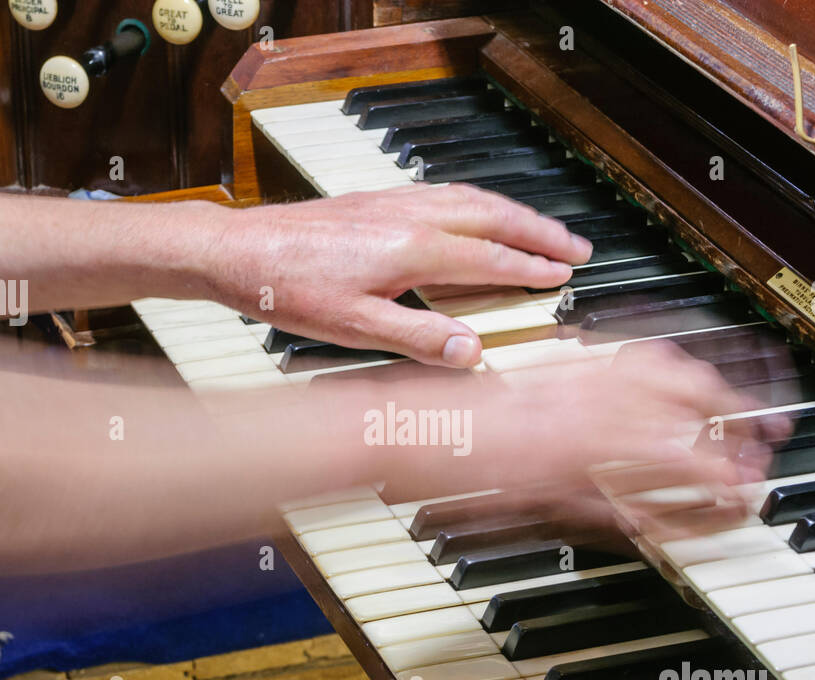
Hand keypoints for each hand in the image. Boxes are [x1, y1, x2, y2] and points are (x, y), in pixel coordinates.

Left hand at [195, 183, 592, 367]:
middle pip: (493, 217)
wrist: (238, 250)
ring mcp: (392, 203)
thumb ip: (418, 338)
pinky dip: (478, 201)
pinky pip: (444, 192)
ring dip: (513, 212)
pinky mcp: (374, 199)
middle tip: (576, 245)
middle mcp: (409, 217)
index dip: (530, 269)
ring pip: (470, 198)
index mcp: (412, 249)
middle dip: (540, 231)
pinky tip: (476, 212)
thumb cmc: (288, 289)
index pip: (489, 258)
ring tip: (542, 228)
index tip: (563, 275)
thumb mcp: (355, 328)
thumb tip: (471, 352)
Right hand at [305, 337, 787, 539]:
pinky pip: (639, 511)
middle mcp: (583, 397)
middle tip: (773, 437)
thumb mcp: (516, 387)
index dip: (714, 377)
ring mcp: (576, 445)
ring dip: (723, 471)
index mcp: (571, 367)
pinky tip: (700, 526)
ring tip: (753, 489)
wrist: (399, 432)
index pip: (662, 362)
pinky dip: (677, 519)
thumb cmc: (444, 409)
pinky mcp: (562, 492)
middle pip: (686, 400)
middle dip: (739, 417)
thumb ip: (569, 388)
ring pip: (676, 454)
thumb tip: (610, 389)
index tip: (743, 390)